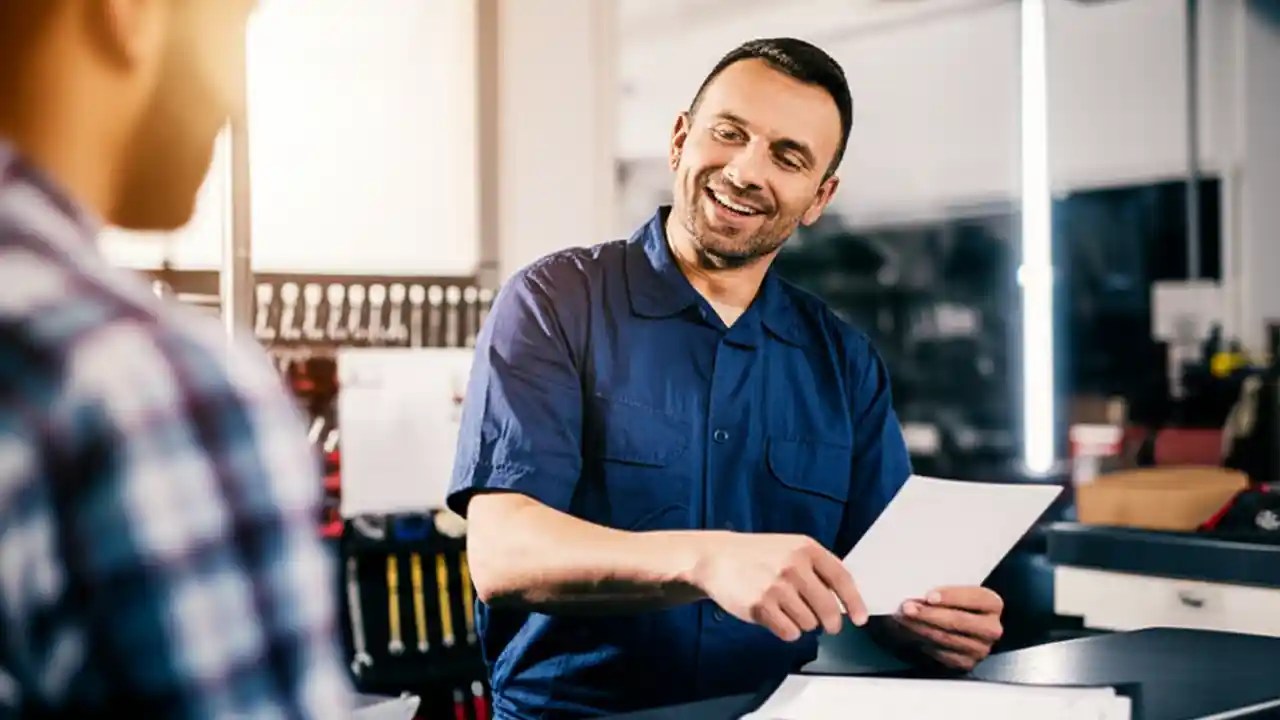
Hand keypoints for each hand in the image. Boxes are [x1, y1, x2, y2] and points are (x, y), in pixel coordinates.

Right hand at [689, 532, 867, 641]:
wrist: (716, 557)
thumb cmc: (757, 555)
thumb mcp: (790, 549)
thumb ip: (817, 569)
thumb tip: (844, 599)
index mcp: (806, 549)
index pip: (841, 578)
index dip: (855, 602)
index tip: (861, 618)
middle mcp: (794, 567)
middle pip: (828, 608)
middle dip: (832, 623)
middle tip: (830, 626)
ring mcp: (777, 586)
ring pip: (809, 623)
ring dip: (803, 624)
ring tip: (789, 611)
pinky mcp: (761, 606)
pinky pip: (789, 632)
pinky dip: (787, 631)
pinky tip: (777, 618)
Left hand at [886, 586, 1002, 671]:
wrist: (953, 625)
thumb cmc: (950, 602)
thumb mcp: (951, 591)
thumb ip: (941, 591)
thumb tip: (916, 589)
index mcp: (992, 604)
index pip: (976, 598)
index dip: (952, 597)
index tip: (928, 596)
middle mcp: (991, 629)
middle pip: (959, 621)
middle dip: (929, 614)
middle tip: (907, 608)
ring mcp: (980, 649)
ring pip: (946, 639)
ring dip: (920, 628)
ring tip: (901, 618)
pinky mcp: (966, 664)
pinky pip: (941, 654)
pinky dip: (922, 642)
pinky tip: (909, 632)